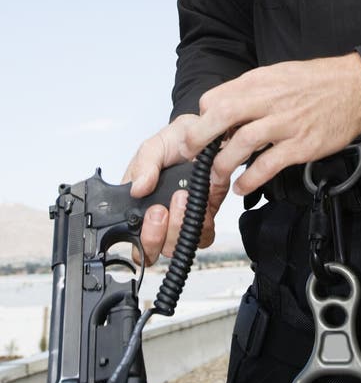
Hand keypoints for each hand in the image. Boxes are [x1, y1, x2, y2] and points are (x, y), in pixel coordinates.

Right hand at [122, 115, 229, 263]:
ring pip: (178, 245)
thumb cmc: (177, 140)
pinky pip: (204, 235)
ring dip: (179, 226)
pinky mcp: (205, 216)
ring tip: (182, 196)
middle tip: (160, 209)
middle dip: (156, 234)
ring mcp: (182, 219)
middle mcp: (161, 216)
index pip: (132, 238)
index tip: (149, 214)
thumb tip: (137, 189)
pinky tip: (200, 201)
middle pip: (154, 249)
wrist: (207, 133)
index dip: (140, 237)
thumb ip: (144, 165)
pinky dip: (203, 224)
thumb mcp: (154, 147)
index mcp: (141, 204)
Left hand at [194, 52, 360, 195]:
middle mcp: (270, 100)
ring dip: (222, 163)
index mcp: (261, 81)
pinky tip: (242, 187)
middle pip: (223, 115)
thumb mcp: (279, 74)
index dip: (204, 116)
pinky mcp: (302, 145)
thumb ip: (252, 90)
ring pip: (242, 143)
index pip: (218, 97)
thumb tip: (225, 108)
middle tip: (190, 154)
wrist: (356, 87)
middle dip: (199, 137)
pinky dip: (251, 180)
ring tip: (215, 176)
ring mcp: (286, 124)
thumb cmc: (317, 81)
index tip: (200, 131)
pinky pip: (269, 165)